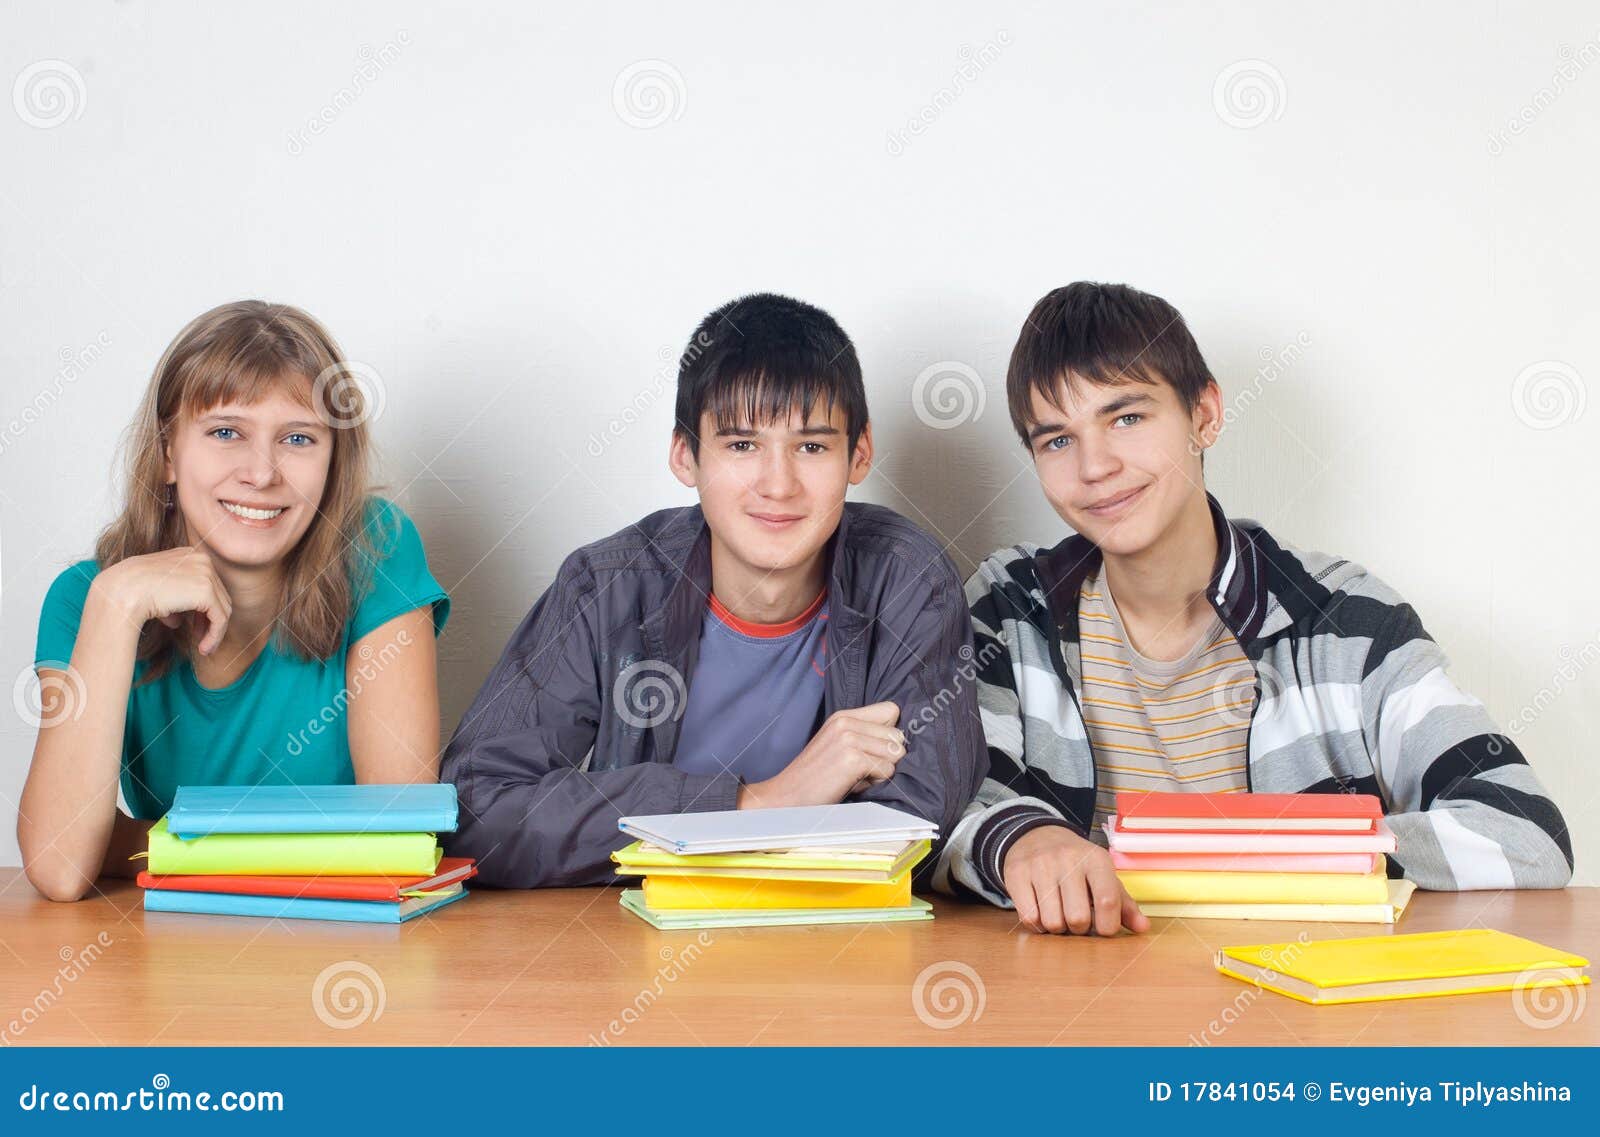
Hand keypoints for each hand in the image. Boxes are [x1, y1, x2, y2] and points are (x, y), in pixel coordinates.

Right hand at [95, 546, 233, 654]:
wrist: (121, 590)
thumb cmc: (132, 591)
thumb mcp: (157, 591)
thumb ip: (172, 602)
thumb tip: (179, 621)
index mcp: (189, 554)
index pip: (208, 583)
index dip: (204, 607)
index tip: (195, 626)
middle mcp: (201, 559)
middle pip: (218, 595)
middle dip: (209, 620)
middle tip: (200, 638)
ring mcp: (206, 574)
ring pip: (222, 609)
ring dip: (213, 631)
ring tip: (203, 647)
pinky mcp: (207, 591)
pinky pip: (220, 619)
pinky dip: (215, 635)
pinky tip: (204, 648)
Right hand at [736, 701, 904, 808]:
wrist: (787, 795)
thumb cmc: (816, 776)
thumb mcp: (837, 744)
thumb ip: (863, 735)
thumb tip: (900, 740)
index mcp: (843, 715)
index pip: (891, 710)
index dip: (890, 733)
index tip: (875, 749)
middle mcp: (847, 722)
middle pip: (898, 735)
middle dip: (887, 756)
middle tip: (862, 768)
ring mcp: (849, 739)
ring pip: (896, 753)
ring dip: (882, 770)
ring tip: (857, 776)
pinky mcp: (853, 759)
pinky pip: (887, 770)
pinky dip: (876, 782)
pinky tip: (854, 783)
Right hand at [1002, 825, 1148, 935]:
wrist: (1036, 836)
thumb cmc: (1078, 864)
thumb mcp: (1103, 876)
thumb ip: (1124, 904)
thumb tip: (1143, 928)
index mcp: (1096, 860)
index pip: (1108, 902)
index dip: (1107, 926)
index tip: (1103, 928)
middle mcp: (1068, 859)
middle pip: (1078, 918)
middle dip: (1079, 929)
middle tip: (1078, 920)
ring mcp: (1040, 865)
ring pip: (1052, 922)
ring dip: (1057, 928)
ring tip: (1059, 914)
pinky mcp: (1016, 873)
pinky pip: (1029, 918)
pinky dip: (1037, 925)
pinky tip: (1042, 912)